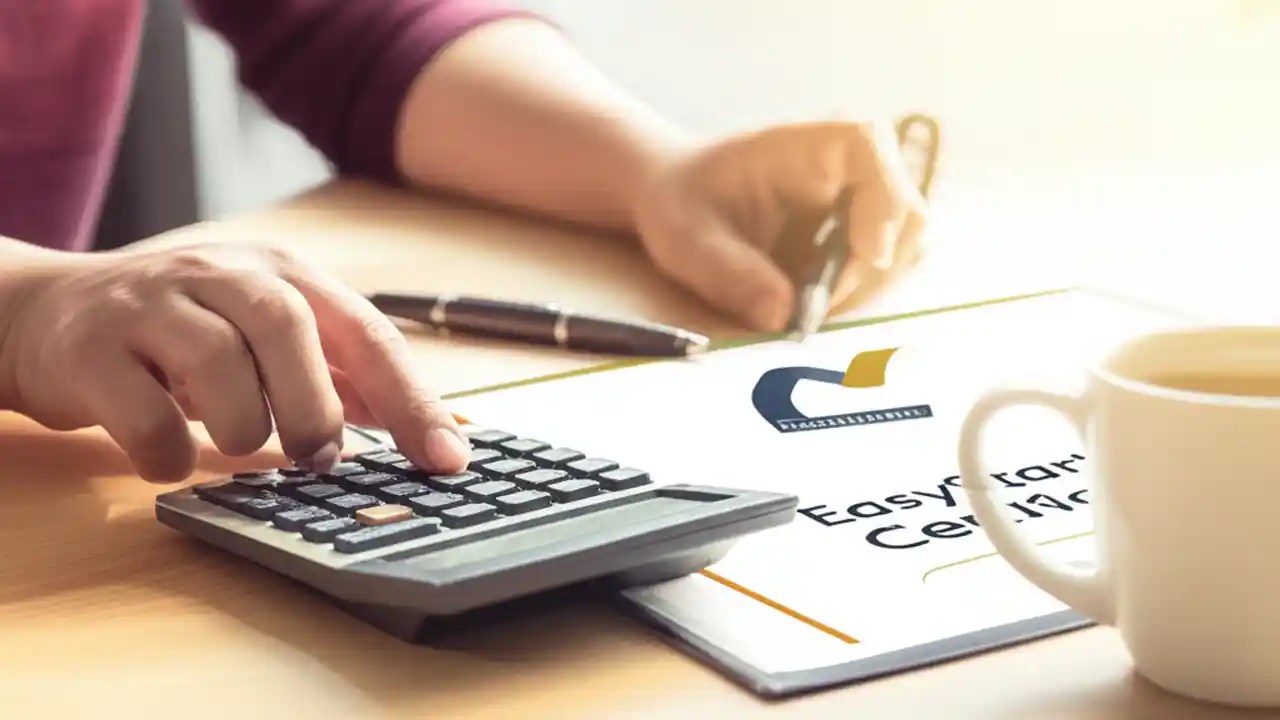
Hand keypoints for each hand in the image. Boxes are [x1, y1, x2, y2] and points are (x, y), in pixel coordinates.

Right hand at [0, 239, 469, 481]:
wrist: (48, 314)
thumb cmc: (185, 333)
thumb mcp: (267, 334)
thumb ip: (341, 374)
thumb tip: (430, 430)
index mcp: (281, 271)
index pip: (366, 331)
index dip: (412, 400)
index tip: (449, 459)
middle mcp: (219, 272)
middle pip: (287, 326)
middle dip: (315, 407)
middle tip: (318, 459)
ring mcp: (150, 305)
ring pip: (216, 362)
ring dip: (244, 426)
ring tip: (240, 442)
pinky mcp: (90, 349)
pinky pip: (144, 413)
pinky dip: (171, 454)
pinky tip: (173, 458)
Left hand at [632, 120, 927, 330]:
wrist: (678, 204)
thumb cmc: (680, 204)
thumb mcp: (687, 240)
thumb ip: (728, 273)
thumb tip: (781, 315)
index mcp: (809, 141)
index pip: (871, 144)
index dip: (883, 196)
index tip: (869, 255)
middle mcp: (848, 166)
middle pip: (906, 206)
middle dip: (877, 265)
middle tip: (821, 306)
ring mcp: (860, 202)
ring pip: (904, 245)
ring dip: (868, 286)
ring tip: (808, 307)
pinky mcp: (859, 236)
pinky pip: (883, 270)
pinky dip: (858, 296)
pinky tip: (813, 305)